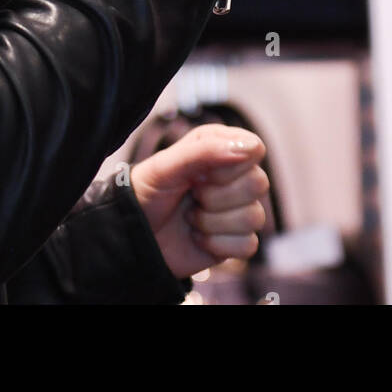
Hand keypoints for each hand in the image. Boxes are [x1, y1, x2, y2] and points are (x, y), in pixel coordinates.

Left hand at [128, 124, 269, 279]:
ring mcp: (238, 209)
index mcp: (221, 147)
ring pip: (254, 216)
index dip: (230, 165)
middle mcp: (234, 176)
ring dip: (212, 222)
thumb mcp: (166, 165)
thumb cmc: (147, 192)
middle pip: (259, 183)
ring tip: (190, 217)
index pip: (254, 148)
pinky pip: (248, 245)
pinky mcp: (237, 240)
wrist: (133, 235)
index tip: (200, 174)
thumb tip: (248, 147)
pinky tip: (197, 237)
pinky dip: (217, 244)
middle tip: (192, 196)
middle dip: (216, 196)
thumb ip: (204, 150)